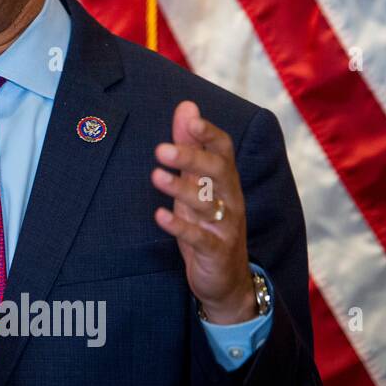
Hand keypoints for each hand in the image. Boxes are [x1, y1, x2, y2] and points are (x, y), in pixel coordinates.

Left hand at [151, 101, 255, 323]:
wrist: (227, 280)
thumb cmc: (207, 223)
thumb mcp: (197, 183)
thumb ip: (191, 146)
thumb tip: (186, 106)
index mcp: (225, 180)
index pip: (224, 150)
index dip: (209, 133)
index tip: (191, 118)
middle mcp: (230, 199)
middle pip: (218, 171)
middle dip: (192, 158)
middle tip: (161, 149)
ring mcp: (225, 226)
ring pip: (207, 203)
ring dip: (180, 188)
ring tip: (156, 176)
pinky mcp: (216, 251)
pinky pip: (199, 237)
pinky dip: (180, 226)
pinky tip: (160, 216)